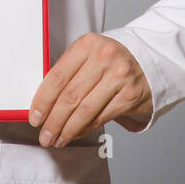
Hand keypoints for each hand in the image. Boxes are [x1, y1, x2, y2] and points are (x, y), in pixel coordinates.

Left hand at [29, 33, 151, 146]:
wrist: (149, 59)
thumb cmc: (112, 59)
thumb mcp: (89, 54)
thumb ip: (68, 71)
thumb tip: (44, 102)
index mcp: (87, 44)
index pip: (58, 76)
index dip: (43, 100)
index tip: (35, 116)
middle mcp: (104, 57)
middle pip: (70, 96)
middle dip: (53, 120)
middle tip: (44, 134)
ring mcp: (119, 76)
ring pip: (85, 110)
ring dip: (67, 129)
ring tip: (56, 138)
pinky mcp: (130, 95)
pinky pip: (101, 117)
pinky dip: (84, 129)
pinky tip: (75, 133)